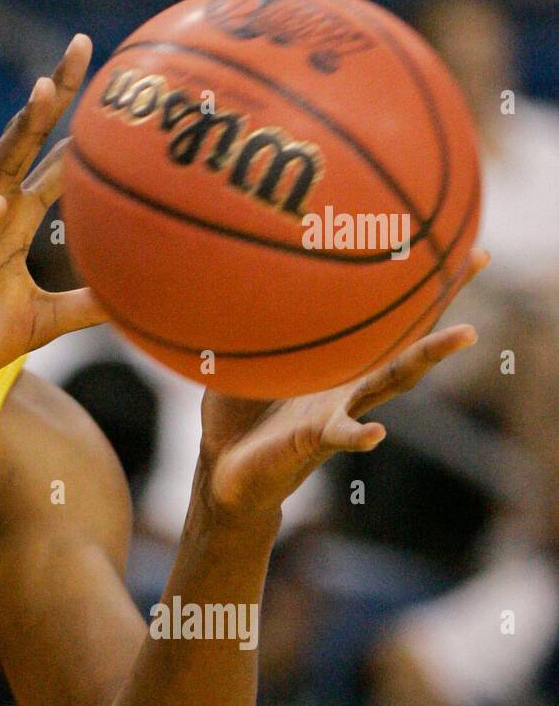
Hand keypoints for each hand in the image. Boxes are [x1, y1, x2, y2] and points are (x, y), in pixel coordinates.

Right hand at [0, 34, 107, 391]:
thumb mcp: (41, 322)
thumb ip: (85, 305)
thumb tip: (136, 304)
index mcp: (14, 222)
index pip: (52, 160)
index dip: (74, 120)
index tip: (104, 71)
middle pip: (23, 145)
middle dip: (49, 98)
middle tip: (79, 48)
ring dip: (16, 137)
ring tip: (41, 96)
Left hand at [197, 248, 490, 519]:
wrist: (224, 470)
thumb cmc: (235, 414)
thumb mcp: (239, 357)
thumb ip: (245, 321)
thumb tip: (230, 267)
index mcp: (336, 361)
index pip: (381, 316)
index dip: (411, 280)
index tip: (444, 235)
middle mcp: (349, 382)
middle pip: (407, 334)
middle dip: (443, 296)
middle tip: (480, 256)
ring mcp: (338, 409)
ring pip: (393, 381)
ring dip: (427, 356)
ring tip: (466, 333)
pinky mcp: (314, 440)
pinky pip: (340, 434)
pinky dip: (357, 434)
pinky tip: (376, 433)